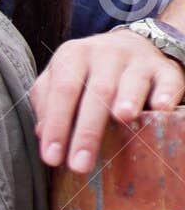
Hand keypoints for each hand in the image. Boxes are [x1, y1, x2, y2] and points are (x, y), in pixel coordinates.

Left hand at [28, 28, 184, 171]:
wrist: (128, 45)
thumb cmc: (86, 73)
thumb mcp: (59, 79)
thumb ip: (46, 103)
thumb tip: (42, 133)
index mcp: (73, 56)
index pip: (62, 91)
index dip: (56, 125)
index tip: (52, 158)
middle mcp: (105, 54)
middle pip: (96, 91)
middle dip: (87, 131)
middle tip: (80, 164)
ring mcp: (137, 60)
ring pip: (132, 81)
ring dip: (128, 99)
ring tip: (122, 119)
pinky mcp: (164, 69)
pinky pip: (167, 80)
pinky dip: (165, 94)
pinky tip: (160, 108)